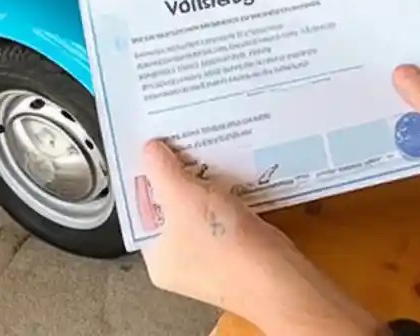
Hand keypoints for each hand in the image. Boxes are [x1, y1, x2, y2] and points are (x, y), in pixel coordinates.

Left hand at [140, 140, 377, 334]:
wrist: (279, 275)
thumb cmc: (226, 248)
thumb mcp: (182, 197)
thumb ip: (161, 170)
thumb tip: (149, 150)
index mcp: (157, 255)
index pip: (140, 209)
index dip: (145, 177)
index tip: (151, 148)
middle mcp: (180, 259)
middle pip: (169, 206)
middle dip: (176, 175)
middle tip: (178, 144)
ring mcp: (210, 254)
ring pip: (198, 207)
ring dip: (203, 182)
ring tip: (203, 151)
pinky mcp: (237, 247)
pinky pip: (223, 212)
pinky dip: (224, 192)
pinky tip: (228, 171)